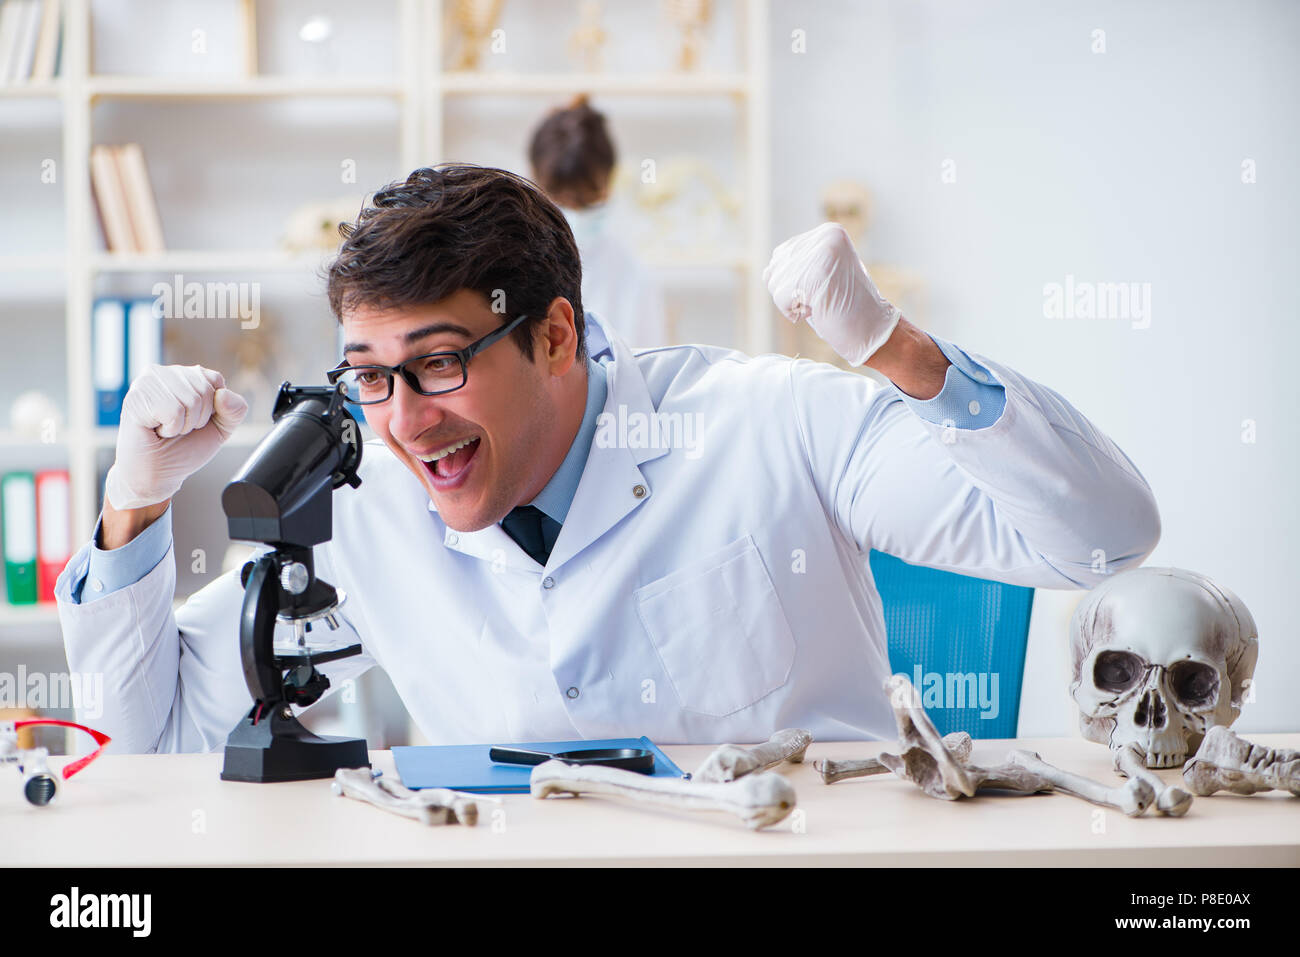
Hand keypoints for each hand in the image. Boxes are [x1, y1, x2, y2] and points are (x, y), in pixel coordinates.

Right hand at [103, 364, 248, 509]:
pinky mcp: (135, 398)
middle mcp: (162, 372)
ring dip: (183, 425)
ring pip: (190, 400)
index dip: (212, 409)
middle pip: (204, 390)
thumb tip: (223, 394)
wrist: (157, 474)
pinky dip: (171, 428)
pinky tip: (156, 430)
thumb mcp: (220, 428)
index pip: (215, 379)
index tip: (194, 421)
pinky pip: (174, 411)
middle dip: (197, 419)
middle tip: (177, 428)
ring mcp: (146, 382)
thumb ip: (235, 410)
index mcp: (181, 375)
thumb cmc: (184, 448)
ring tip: (166, 429)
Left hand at [762, 222, 901, 366]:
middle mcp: (826, 237)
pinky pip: (781, 297)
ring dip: (793, 302)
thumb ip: (795, 266)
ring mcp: (822, 254)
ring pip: (775, 282)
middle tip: (822, 298)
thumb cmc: (845, 308)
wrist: (872, 330)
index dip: (794, 281)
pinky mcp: (816, 274)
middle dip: (791, 292)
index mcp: (830, 232)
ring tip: (821, 303)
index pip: (783, 254)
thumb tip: (766, 271)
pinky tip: (818, 310)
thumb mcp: (818, 278)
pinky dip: (794, 311)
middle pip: (776, 267)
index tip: (822, 289)